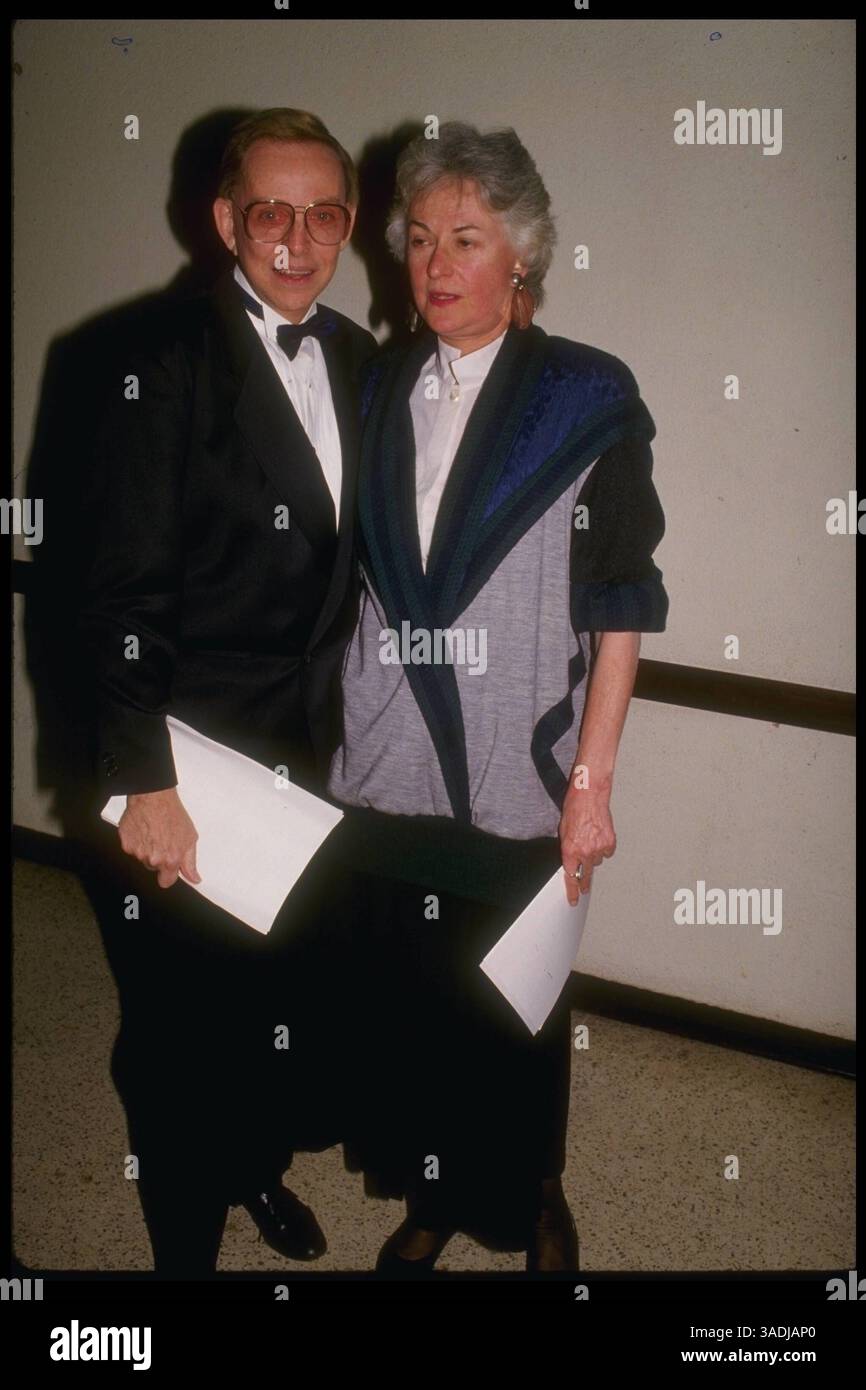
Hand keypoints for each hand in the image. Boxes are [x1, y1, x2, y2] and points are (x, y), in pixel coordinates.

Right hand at [118, 787, 201, 889]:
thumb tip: (194, 878)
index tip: (169, 869)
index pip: (166, 882)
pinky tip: (143, 829)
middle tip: (163, 840)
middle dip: (158, 858)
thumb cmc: (172, 813)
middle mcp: (153, 859)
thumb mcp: (190, 838)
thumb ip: (190, 862)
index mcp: (170, 860)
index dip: (168, 875)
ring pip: (142, 858)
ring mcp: (137, 852)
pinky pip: (131, 849)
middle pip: (154, 868)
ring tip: (154, 832)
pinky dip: (136, 841)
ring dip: (147, 849)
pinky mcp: (126, 844)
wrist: (153, 797)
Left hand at [558, 784, 615, 904]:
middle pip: (586, 875)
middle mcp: (585, 852)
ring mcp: (599, 848)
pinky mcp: (610, 842)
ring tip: (590, 841)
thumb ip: (567, 848)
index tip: (574, 899)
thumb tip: (570, 860)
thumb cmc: (574, 808)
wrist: (589, 795)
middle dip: (584, 883)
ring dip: (593, 856)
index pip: (571, 877)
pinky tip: (599, 837)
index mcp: (570, 850)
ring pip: (597, 861)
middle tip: (584, 888)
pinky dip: (604, 848)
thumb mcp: (563, 831)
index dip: (572, 891)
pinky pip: (607, 852)